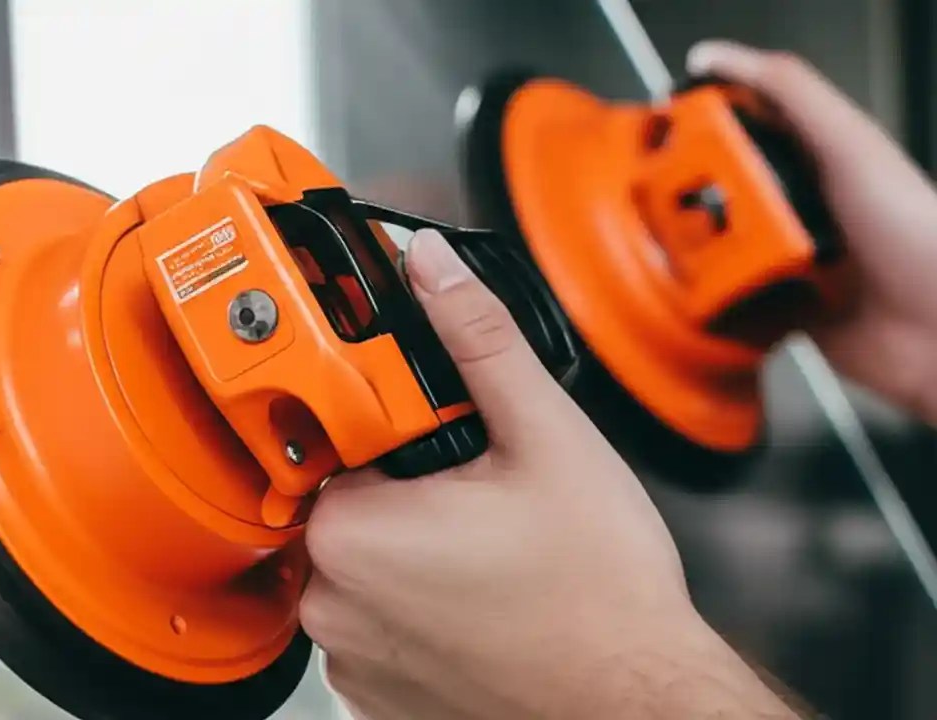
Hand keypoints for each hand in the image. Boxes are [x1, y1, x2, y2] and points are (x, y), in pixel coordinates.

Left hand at [300, 229, 799, 718]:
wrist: (634, 702)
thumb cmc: (599, 596)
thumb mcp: (544, 438)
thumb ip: (477, 339)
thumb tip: (431, 269)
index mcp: (352, 531)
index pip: (330, 435)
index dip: (388, 419)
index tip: (434, 428)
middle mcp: (331, 602)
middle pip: (343, 499)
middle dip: (401, 483)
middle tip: (476, 493)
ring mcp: (349, 655)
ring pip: (357, 564)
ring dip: (406, 547)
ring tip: (485, 552)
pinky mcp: (371, 693)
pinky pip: (372, 621)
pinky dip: (410, 604)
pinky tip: (474, 599)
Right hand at [688, 40, 936, 425]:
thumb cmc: (916, 232)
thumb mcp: (848, 144)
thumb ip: (790, 92)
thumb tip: (717, 55)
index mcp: (813, 161)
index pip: (738, 130)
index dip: (697, 126)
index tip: (660, 131)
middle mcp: (796, 211)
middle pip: (714, 195)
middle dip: (685, 201)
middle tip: (666, 204)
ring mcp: (786, 265)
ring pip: (711, 255)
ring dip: (695, 259)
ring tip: (688, 256)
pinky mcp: (780, 316)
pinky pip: (725, 310)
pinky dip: (711, 308)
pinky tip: (709, 299)